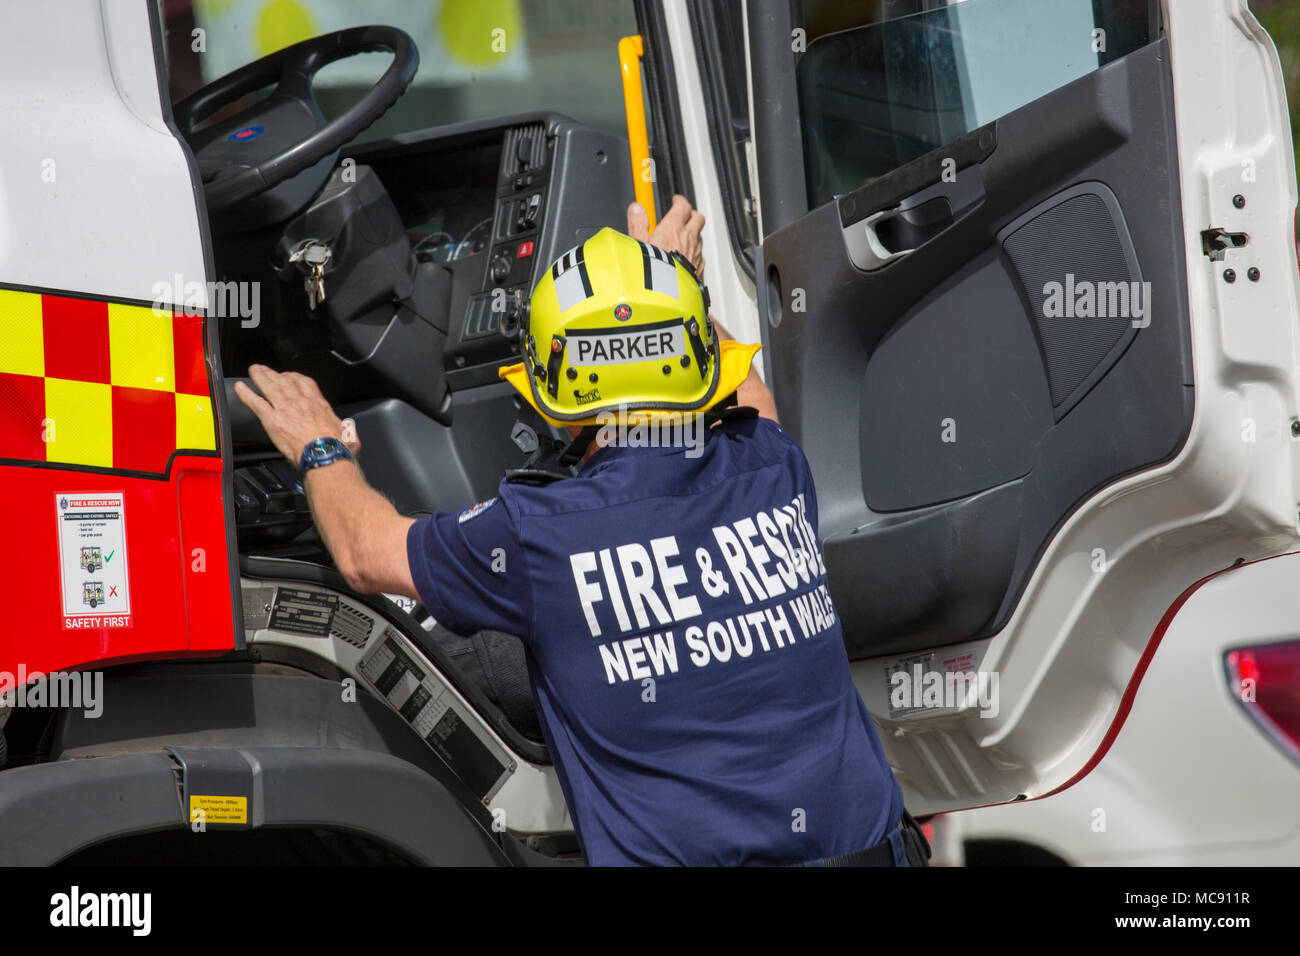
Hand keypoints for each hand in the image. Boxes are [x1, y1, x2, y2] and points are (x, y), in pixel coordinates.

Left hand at [233, 365, 360, 465]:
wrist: (324, 456)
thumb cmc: (337, 449)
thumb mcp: (349, 435)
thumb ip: (346, 429)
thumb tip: (349, 430)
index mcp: (318, 405)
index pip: (305, 383)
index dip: (295, 377)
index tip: (290, 376)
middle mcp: (301, 402)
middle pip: (284, 382)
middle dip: (274, 374)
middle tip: (265, 369)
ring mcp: (285, 409)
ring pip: (270, 387)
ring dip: (260, 377)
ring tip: (253, 371)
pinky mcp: (273, 420)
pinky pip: (256, 403)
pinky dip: (246, 394)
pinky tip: (240, 389)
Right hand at [627, 194, 704, 279]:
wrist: (666, 294)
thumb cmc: (652, 270)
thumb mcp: (638, 244)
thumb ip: (638, 223)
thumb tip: (636, 208)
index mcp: (674, 228)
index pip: (683, 206)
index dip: (680, 201)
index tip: (676, 201)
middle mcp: (688, 238)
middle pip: (698, 218)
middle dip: (691, 215)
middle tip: (683, 216)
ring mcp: (696, 253)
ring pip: (700, 237)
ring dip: (693, 235)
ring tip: (682, 239)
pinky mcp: (699, 268)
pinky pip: (700, 255)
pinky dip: (694, 253)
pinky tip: (685, 258)